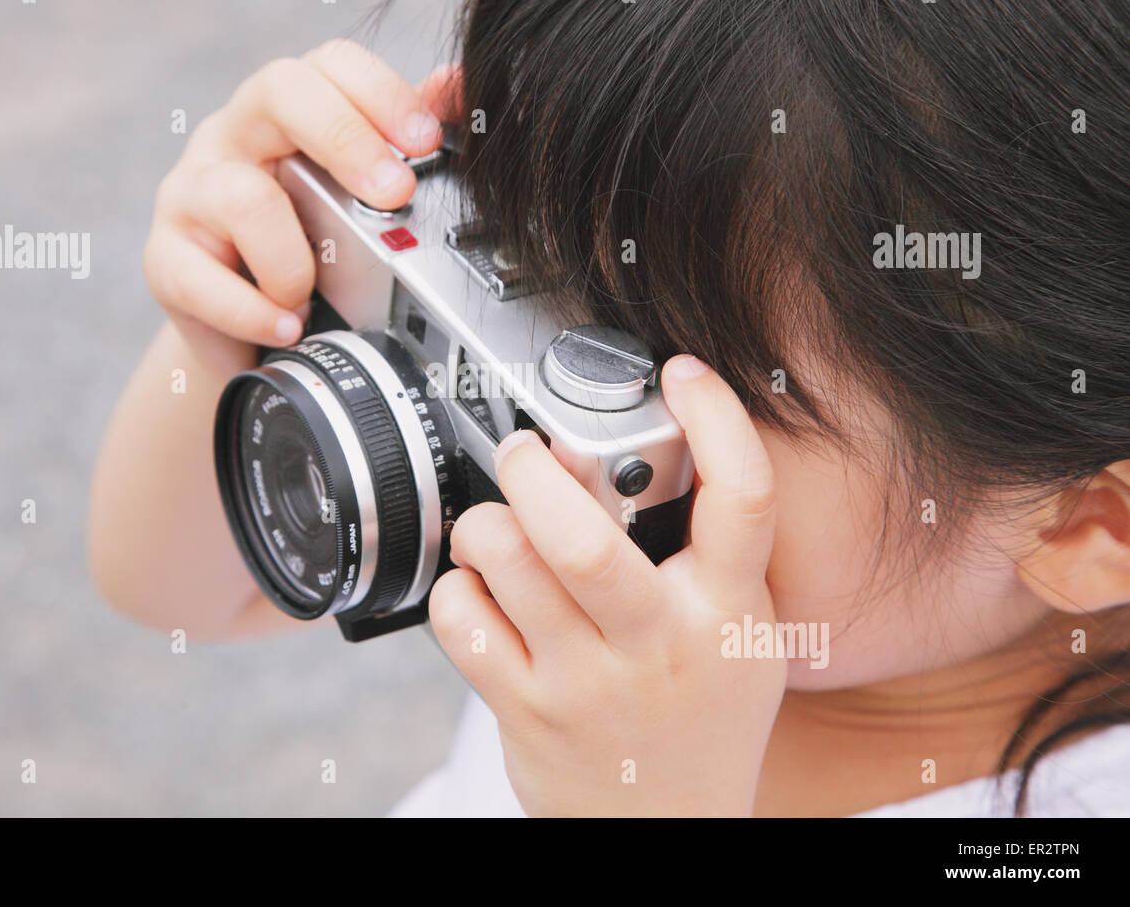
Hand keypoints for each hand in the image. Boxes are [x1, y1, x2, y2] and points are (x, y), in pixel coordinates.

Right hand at [143, 40, 460, 354]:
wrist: (245, 333)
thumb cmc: (305, 250)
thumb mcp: (358, 197)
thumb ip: (405, 142)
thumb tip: (459, 89)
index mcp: (288, 112)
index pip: (330, 65)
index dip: (381, 94)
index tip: (425, 143)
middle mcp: (233, 137)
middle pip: (279, 91)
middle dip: (346, 139)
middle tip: (395, 196)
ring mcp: (190, 195)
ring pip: (241, 194)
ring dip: (294, 256)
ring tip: (315, 295)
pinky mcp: (164, 260)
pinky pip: (203, 278)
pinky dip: (253, 310)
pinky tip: (286, 326)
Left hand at [429, 356, 786, 815]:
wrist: (668, 828)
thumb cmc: (701, 717)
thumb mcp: (739, 635)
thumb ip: (710, 557)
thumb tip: (643, 454)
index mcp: (728, 611)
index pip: (743, 500)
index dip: (718, 420)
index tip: (683, 371)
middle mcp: (659, 642)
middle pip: (581, 540)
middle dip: (535, 471)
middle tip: (526, 452)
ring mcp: (588, 683)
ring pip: (510, 567)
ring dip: (486, 523)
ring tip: (495, 522)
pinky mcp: (528, 711)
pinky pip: (466, 624)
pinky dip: (458, 589)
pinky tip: (479, 589)